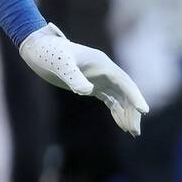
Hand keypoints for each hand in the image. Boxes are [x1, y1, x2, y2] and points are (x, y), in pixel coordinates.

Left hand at [19, 22, 148, 135]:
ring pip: (120, 97)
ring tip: (132, 132)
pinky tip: (121, 124)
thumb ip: (74, 77)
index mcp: (102, 64)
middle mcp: (104, 70)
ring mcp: (99, 77)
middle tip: (135, 132)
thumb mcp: (61, 65)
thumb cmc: (49, 53)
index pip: (124, 82)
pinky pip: (111, 99)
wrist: (37, 48)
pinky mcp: (92, 85)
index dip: (135, 96)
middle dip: (133, 110)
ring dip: (127, 113)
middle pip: (126, 92)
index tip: (144, 110)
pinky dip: (117, 111)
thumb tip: (87, 91)